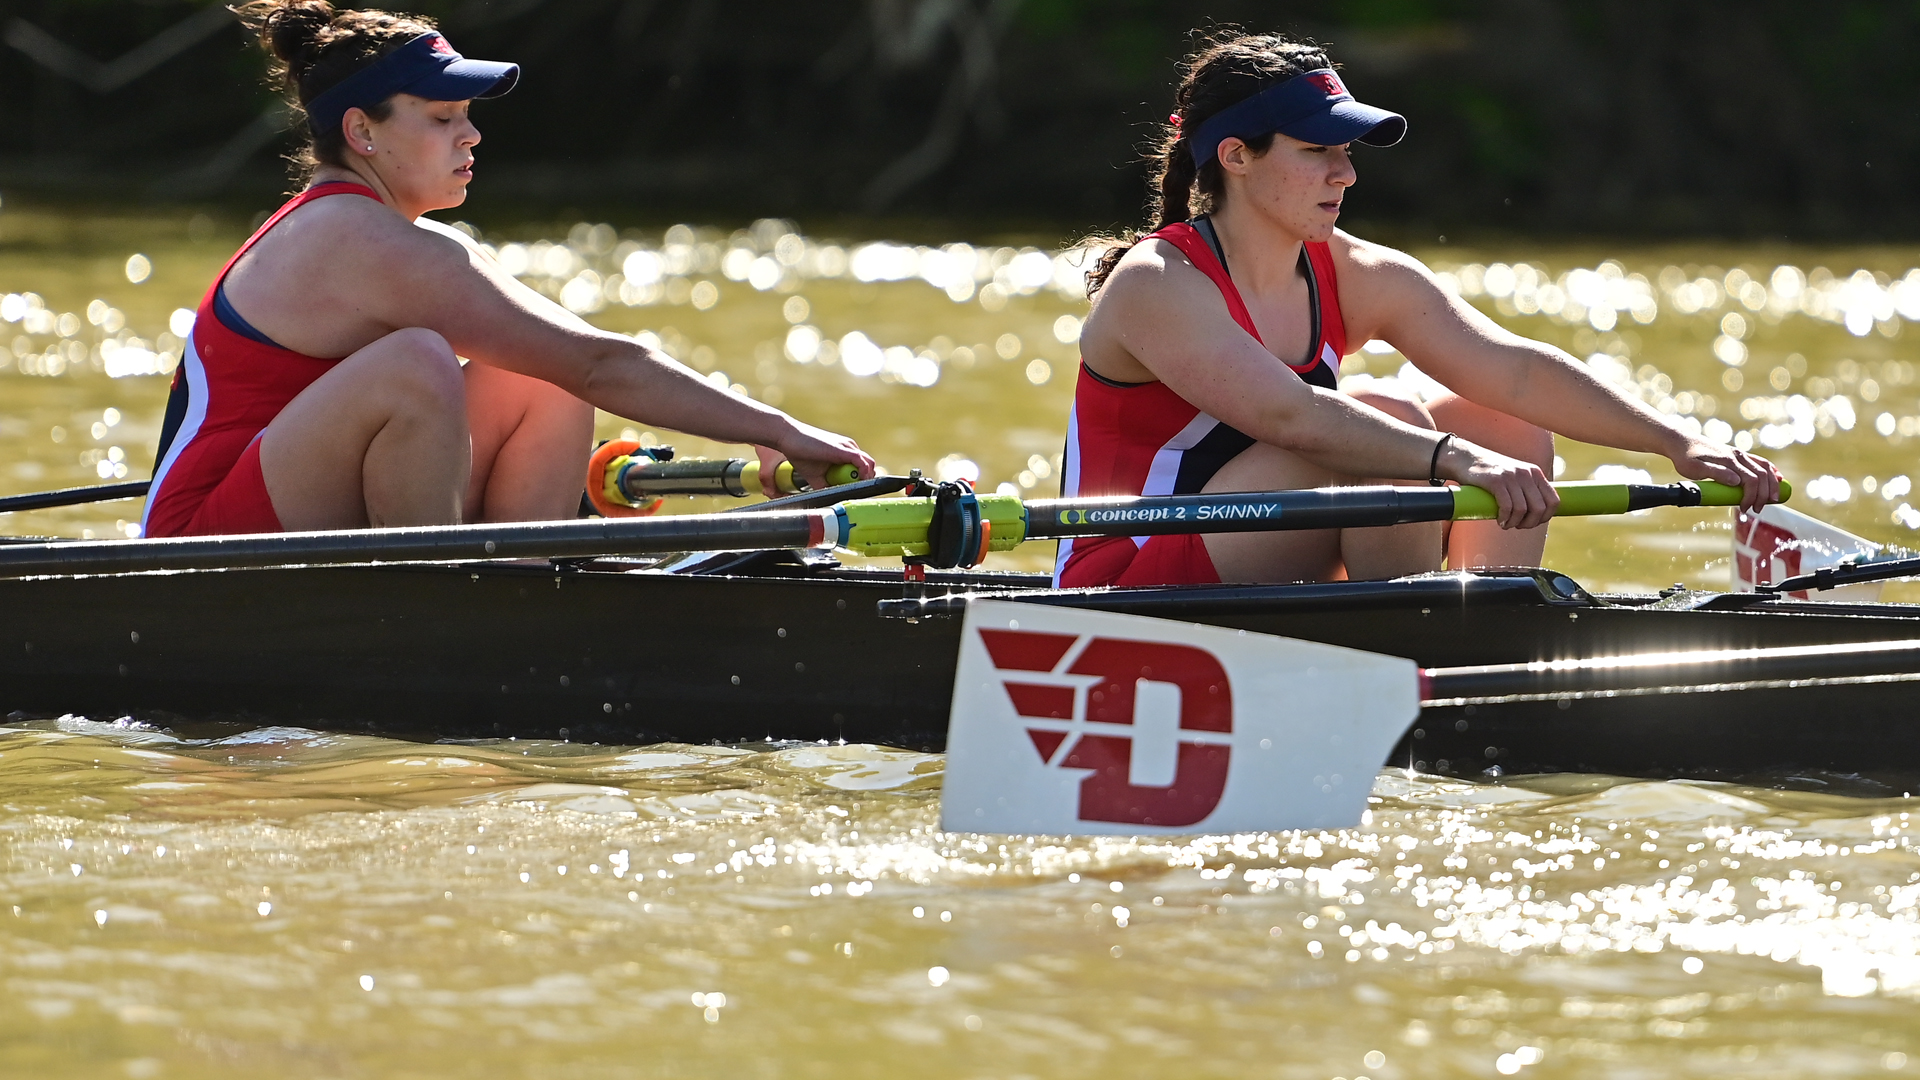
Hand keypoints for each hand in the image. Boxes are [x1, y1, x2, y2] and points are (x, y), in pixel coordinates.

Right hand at [754, 419, 874, 495]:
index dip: (862, 481)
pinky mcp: (844, 449)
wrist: (788, 438)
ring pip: (869, 464)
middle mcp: (850, 447)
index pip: (863, 468)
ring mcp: (848, 447)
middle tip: (853, 493)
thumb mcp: (816, 476)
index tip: (855, 493)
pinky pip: (862, 461)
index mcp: (845, 453)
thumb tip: (833, 500)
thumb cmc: (800, 455)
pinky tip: (856, 482)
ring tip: (852, 490)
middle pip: (869, 466)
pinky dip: (863, 474)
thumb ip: (827, 486)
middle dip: (865, 482)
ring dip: (864, 479)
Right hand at [1436, 437, 1557, 529]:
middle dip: (1529, 523)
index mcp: (1535, 473)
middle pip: (1539, 508)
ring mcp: (1511, 476)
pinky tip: (1499, 520)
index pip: (1553, 501)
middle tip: (1517, 526)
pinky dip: (1504, 518)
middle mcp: (1526, 473)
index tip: (1532, 522)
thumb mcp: (1515, 477)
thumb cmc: (1490, 473)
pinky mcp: (1496, 481)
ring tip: (1506, 524)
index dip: (1545, 517)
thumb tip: (1538, 513)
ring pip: (1523, 510)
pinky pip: (1507, 506)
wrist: (1467, 458)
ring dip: (1515, 523)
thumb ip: (1527, 489)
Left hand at [1669, 437, 1780, 511]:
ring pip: (1765, 468)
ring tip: (1774, 498)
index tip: (1745, 509)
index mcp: (1729, 461)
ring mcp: (1739, 454)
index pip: (1751, 480)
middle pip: (1762, 475)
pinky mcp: (1738, 454)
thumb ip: (1716, 474)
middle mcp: (1738, 456)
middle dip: (1764, 494)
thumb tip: (1737, 482)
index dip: (1752, 496)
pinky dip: (1771, 471)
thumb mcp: (1695, 469)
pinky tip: (1777, 478)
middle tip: (1758, 509)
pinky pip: (1760, 462)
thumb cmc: (1685, 457)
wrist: (1680, 442)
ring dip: (1772, 484)